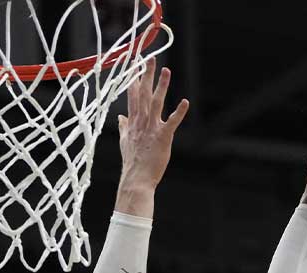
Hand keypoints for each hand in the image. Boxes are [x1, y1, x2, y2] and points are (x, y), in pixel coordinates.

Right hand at [116, 60, 189, 214]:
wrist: (136, 179)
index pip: (132, 96)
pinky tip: (185, 102)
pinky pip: (172, 122)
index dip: (134, 79)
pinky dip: (179, 112)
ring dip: (161, 86)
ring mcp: (151, 129)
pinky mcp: (163, 137)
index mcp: (133, 122)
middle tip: (149, 57)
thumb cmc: (132, 162)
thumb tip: (121, 117)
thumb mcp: (125, 142)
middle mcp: (141, 122)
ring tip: (166, 70)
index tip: (134, 64)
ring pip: (156, 102)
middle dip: (146, 75)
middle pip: (143, 93)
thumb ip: (124, 127)